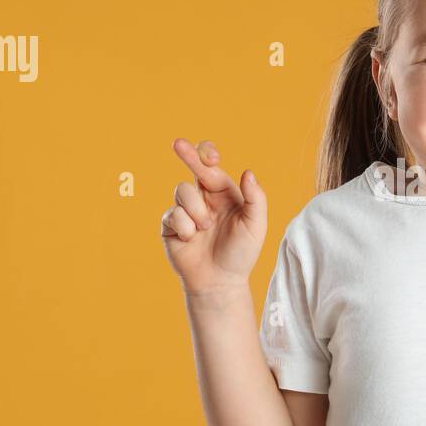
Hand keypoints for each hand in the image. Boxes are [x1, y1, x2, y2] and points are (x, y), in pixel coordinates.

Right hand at [161, 138, 267, 295]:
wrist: (220, 282)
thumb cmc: (241, 254)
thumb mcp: (256, 226)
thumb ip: (255, 199)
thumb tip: (248, 172)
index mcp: (224, 193)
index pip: (213, 167)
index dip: (208, 156)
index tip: (210, 155)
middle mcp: (204, 198)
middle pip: (192, 169)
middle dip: (187, 154)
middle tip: (178, 143)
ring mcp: (185, 210)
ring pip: (182, 191)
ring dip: (196, 210)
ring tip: (205, 229)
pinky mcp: (170, 225)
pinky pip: (172, 214)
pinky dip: (184, 226)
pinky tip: (191, 238)